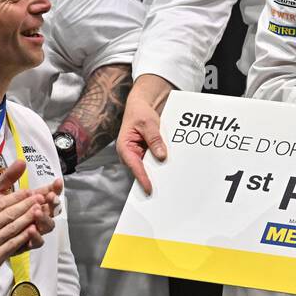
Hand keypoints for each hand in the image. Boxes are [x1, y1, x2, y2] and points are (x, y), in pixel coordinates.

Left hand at [0, 161, 62, 247]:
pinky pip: (37, 242)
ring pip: (48, 226)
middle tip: (49, 197)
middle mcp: (35, 216)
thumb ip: (9, 177)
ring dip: (45, 218)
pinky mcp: (26, 244)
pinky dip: (36, 236)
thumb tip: (21, 161)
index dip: (54, 188)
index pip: (48, 193)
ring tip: (36, 211)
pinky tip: (30, 229)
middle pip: (53, 210)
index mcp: (30, 202)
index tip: (56, 182)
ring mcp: (32, 230)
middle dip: (53, 203)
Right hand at [0, 177, 49, 295]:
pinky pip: (13, 245)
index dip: (15, 197)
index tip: (27, 191)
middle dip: (26, 204)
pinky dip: (24, 236)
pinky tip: (34, 229)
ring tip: (40, 209)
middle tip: (40, 196)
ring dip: (29, 217)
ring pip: (14, 227)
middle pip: (10, 214)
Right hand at [116, 74, 172, 193]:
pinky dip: (160, 164)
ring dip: (157, 172)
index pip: (134, 166)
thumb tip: (161, 156)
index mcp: (125, 147)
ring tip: (169, 182)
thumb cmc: (139, 112)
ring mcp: (138, 154)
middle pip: (141, 170)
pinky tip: (170, 169)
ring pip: (148, 167)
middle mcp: (130, 154)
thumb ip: (154, 139)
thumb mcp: (148, 123)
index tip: (149, 188)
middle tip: (163, 190)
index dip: (142, 178)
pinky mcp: (146, 153)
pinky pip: (153, 161)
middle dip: (152, 179)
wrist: (141, 105)